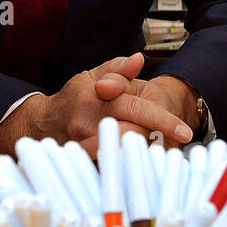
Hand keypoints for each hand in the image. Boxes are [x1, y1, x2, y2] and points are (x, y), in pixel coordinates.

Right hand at [0, 53, 191, 156]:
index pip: (135, 108)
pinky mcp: (82, 163)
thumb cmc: (74, 98)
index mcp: (95, 97)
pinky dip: (129, 166)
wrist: (41, 124)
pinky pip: (112, 168)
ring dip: (144, 155)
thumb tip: (139, 59)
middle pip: (133, 134)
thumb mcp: (92, 75)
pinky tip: (140, 165)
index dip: (163, 120)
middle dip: (156, 139)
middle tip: (175, 143)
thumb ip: (118, 67)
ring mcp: (84, 146)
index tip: (186, 132)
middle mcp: (89, 123)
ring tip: (159, 153)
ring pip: (123, 154)